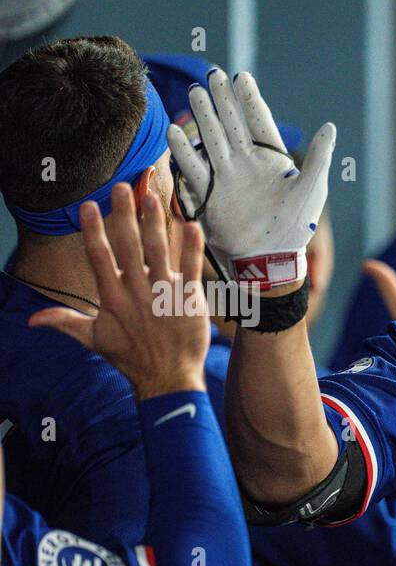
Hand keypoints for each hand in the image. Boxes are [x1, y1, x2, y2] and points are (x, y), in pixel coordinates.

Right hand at [30, 184, 208, 400]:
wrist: (168, 377)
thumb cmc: (131, 358)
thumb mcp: (94, 339)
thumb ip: (65, 321)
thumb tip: (33, 319)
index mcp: (112, 297)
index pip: (99, 256)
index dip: (92, 230)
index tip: (87, 206)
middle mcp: (137, 291)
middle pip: (129, 246)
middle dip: (124, 215)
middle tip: (121, 187)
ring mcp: (164, 294)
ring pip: (159, 251)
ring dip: (155, 222)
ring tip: (151, 197)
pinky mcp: (189, 300)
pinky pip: (192, 269)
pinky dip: (193, 248)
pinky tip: (194, 225)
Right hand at [167, 68, 334, 288]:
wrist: (271, 258)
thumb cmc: (296, 226)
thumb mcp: (312, 189)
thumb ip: (319, 158)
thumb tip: (330, 126)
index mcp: (272, 160)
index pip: (259, 122)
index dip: (249, 100)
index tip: (241, 77)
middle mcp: (247, 163)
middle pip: (232, 124)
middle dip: (223, 100)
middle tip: (213, 75)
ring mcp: (227, 176)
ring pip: (212, 139)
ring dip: (203, 117)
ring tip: (196, 93)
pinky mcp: (210, 193)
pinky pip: (194, 168)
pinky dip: (183, 151)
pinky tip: (174, 131)